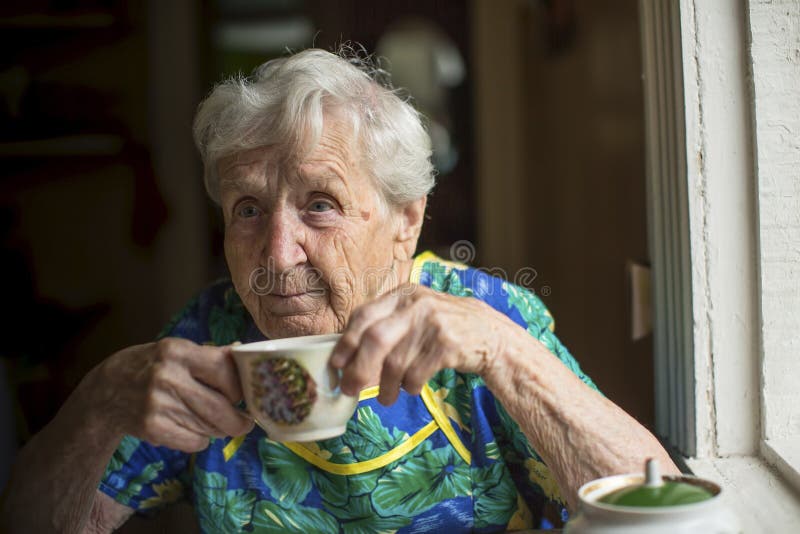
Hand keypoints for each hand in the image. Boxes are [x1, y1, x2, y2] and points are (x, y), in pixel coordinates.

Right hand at [87, 338, 253, 451]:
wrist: (105, 393)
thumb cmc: (150, 367)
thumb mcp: (175, 351)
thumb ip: (210, 354)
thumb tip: (244, 352)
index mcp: (178, 351)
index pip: (224, 369)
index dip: (239, 386)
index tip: (242, 395)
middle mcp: (168, 376)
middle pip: (220, 407)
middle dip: (238, 421)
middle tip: (244, 423)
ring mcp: (158, 404)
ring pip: (209, 427)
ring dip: (218, 430)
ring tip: (212, 423)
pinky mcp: (152, 428)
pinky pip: (194, 442)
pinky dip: (200, 440)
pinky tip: (191, 430)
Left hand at [330, 284, 517, 404]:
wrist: (490, 334)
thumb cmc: (443, 328)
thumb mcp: (416, 314)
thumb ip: (387, 324)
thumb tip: (346, 356)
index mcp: (402, 294)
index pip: (363, 315)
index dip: (346, 342)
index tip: (336, 365)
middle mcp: (416, 304)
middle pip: (375, 339)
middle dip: (358, 369)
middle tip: (349, 389)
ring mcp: (433, 323)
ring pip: (396, 362)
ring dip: (386, 387)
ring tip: (385, 398)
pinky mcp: (448, 344)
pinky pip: (417, 373)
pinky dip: (410, 386)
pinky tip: (412, 389)